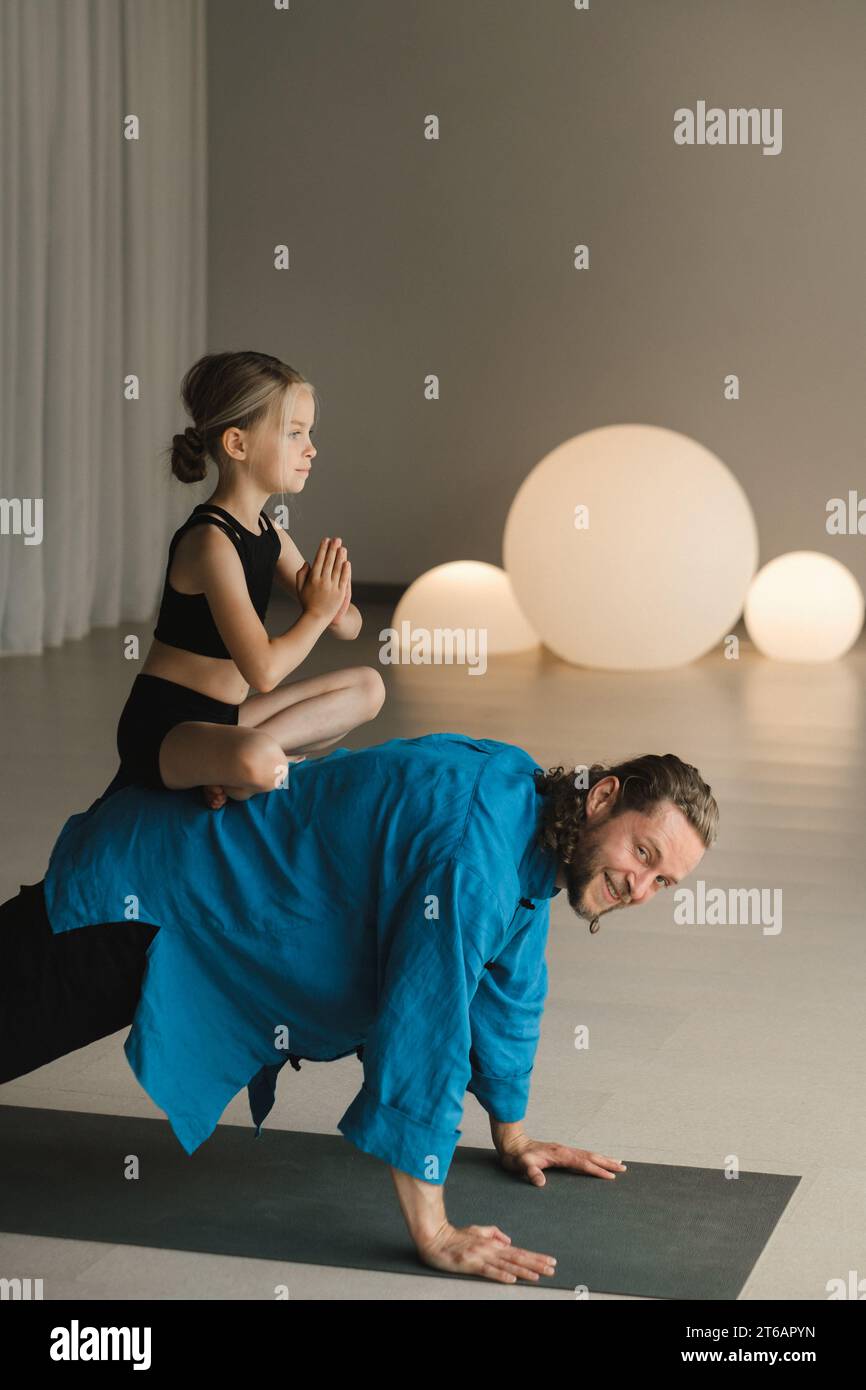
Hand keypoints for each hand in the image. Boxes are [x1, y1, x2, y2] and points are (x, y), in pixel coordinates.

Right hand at [295, 536, 349, 622]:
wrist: (316, 618)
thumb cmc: (306, 602)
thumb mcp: (299, 588)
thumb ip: (301, 574)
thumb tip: (307, 562)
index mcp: (312, 579)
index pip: (318, 560)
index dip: (322, 549)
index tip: (325, 540)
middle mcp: (322, 581)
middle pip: (329, 561)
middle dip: (332, 549)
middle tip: (336, 539)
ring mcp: (332, 587)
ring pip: (337, 569)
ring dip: (340, 557)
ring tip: (342, 547)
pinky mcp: (340, 594)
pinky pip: (344, 580)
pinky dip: (346, 571)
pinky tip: (347, 563)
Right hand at [416, 1220, 556, 1285]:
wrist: (435, 1238)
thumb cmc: (455, 1236)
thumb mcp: (477, 1231)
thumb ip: (494, 1233)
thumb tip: (509, 1240)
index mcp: (493, 1244)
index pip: (519, 1252)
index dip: (535, 1257)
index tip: (550, 1261)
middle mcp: (490, 1250)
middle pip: (517, 1258)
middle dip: (536, 1264)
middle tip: (552, 1269)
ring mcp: (481, 1256)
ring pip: (507, 1264)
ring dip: (524, 1270)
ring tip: (538, 1275)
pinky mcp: (470, 1263)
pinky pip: (488, 1271)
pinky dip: (500, 1274)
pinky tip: (512, 1278)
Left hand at [497, 1135, 626, 1186]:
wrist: (511, 1143)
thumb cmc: (516, 1157)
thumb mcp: (521, 1165)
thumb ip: (531, 1172)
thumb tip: (541, 1182)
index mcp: (559, 1154)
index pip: (582, 1163)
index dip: (596, 1170)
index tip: (611, 1176)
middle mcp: (564, 1150)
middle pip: (590, 1156)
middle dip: (607, 1162)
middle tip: (624, 1167)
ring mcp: (563, 1150)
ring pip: (588, 1155)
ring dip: (603, 1159)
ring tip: (618, 1163)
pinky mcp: (561, 1152)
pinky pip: (582, 1155)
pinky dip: (593, 1158)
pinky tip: (597, 1160)